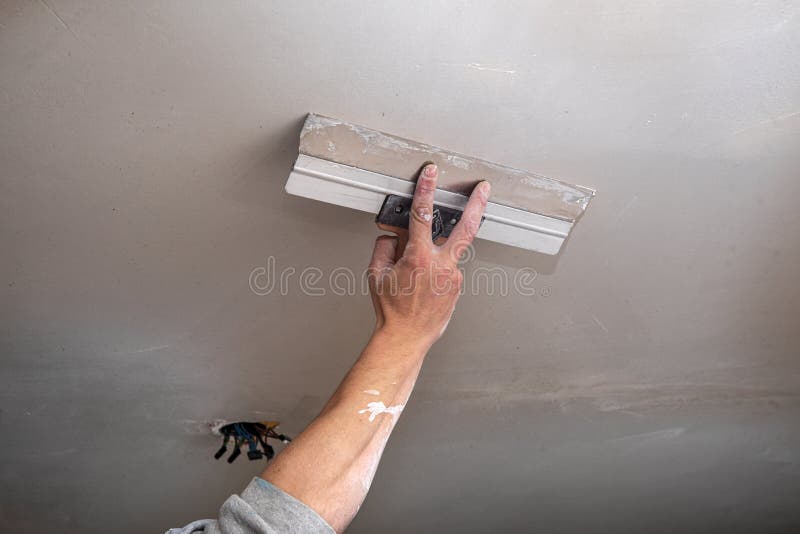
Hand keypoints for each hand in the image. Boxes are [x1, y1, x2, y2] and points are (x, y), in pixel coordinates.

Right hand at [367, 163, 489, 349]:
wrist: (406, 337)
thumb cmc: (391, 309)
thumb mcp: (376, 273)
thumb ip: (385, 246)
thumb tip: (393, 232)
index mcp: (419, 258)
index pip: (423, 215)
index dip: (426, 190)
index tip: (431, 173)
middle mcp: (442, 265)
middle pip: (466, 227)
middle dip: (477, 204)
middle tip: (484, 187)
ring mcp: (454, 277)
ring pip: (447, 251)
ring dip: (435, 252)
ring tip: (416, 272)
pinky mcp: (458, 287)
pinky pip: (445, 268)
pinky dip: (433, 270)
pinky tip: (421, 285)